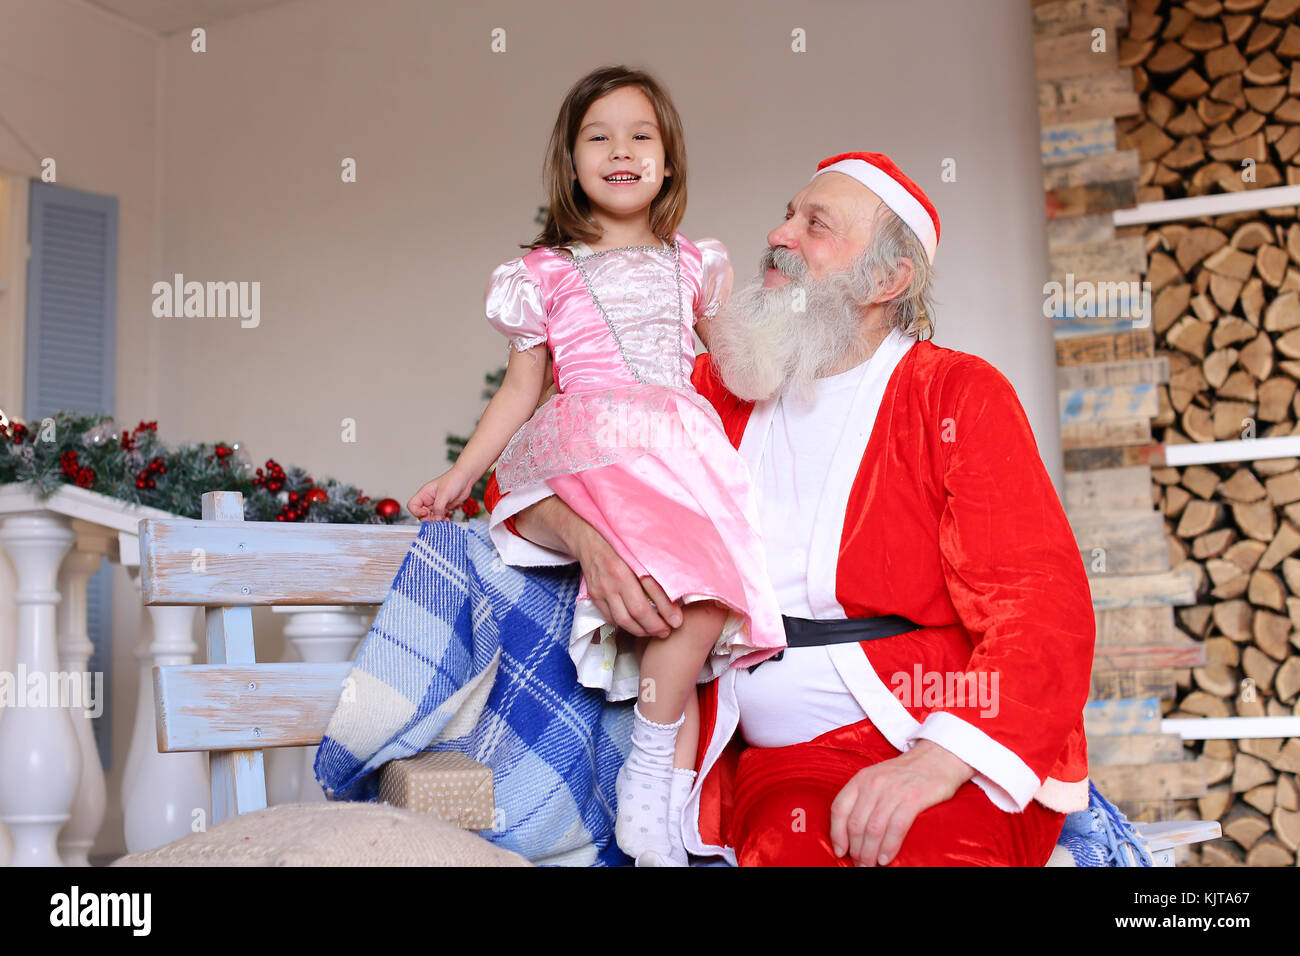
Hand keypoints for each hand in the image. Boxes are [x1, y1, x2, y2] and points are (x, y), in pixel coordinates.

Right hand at [408, 466, 476, 520]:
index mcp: (424, 494)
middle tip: (436, 519)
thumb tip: (436, 518)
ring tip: (443, 521)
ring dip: (436, 522)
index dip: (417, 512)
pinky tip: (447, 520)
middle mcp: (428, 500)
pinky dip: (442, 521)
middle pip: (421, 515)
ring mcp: (436, 505)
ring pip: (431, 518)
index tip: (426, 513)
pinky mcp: (444, 508)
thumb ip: (438, 507)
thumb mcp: (444, 494)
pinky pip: (439, 518)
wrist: (465, 479)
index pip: (412, 505)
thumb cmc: (453, 480)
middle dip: (428, 519)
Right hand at [566, 513, 681, 638]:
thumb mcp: (638, 553)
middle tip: (666, 631)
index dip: (664, 613)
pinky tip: (635, 624)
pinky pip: (610, 618)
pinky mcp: (594, 597)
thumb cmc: (618, 545)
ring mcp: (601, 592)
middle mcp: (611, 583)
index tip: (677, 622)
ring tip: (653, 631)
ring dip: (640, 630)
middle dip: (654, 628)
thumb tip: (676, 593)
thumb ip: (654, 573)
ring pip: (622, 621)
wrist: (589, 541)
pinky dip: (624, 624)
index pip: (647, 600)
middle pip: (635, 615)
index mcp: (625, 570)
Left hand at [829, 739, 974, 866]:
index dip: (837, 833)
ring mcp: (893, 790)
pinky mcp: (914, 798)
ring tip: (870, 866)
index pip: (839, 808)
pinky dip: (889, 847)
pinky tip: (886, 859)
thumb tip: (851, 832)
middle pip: (856, 824)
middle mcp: (873, 784)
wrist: (937, 758)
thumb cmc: (905, 774)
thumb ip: (863, 799)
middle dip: (856, 850)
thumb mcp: (877, 778)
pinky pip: (896, 827)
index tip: (841, 851)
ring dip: (870, 853)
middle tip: (860, 864)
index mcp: (861, 779)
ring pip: (874, 829)